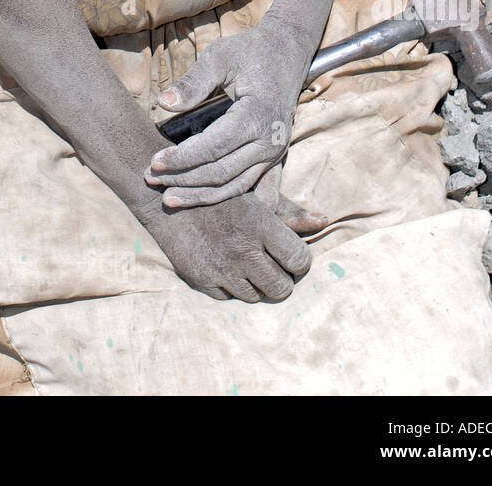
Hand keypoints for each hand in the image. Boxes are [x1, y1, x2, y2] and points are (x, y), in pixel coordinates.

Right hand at [142, 189, 311, 302]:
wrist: (167, 197)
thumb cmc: (219, 194)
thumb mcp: (255, 194)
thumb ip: (290, 212)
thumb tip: (323, 221)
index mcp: (261, 225)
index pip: (300, 261)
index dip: (299, 262)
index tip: (290, 255)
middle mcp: (243, 250)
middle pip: (281, 288)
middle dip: (281, 279)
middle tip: (270, 264)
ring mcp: (222, 268)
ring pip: (257, 296)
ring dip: (255, 283)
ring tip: (245, 262)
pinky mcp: (202, 279)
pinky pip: (230, 297)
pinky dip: (231, 286)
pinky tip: (225, 264)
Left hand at [144, 23, 310, 207]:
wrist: (287, 52)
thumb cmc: (250, 52)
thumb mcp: (220, 56)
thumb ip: (193, 82)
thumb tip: (163, 103)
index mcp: (258, 114)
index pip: (214, 147)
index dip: (183, 158)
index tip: (154, 161)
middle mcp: (271, 140)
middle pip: (222, 172)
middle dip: (184, 179)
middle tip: (151, 178)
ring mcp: (276, 152)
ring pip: (236, 186)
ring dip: (202, 196)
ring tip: (169, 198)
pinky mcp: (275, 157)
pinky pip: (255, 188)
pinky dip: (233, 201)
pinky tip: (214, 211)